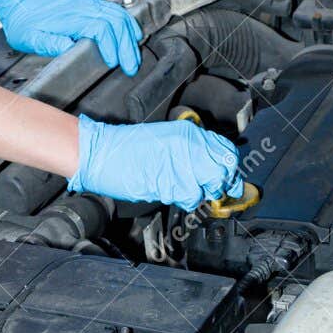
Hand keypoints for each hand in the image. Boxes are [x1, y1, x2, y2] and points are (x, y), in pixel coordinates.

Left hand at [0, 0, 141, 75]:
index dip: (110, 45)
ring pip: (119, 15)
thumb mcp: (31, 39)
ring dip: (130, 36)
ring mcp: (89, 3)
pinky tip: (133, 36)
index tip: (113, 62)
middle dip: (126, 45)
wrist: (23, 6)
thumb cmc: (26, 25)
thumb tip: (67, 46)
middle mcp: (82, 7)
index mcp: (69, 17)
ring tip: (134, 57)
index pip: (99, 27)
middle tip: (131, 67)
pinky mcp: (91, 4)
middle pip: (115, 21)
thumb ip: (49, 43)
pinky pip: (116, 11)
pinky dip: (127, 24)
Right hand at [67, 114, 248, 210]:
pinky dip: (183, 200)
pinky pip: (189, 198)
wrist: (102, 153)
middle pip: (223, 172)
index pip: (227, 151)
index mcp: (190, 132)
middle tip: (210, 190)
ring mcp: (181, 164)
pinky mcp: (171, 182)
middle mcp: (190, 146)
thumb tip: (212, 167)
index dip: (230, 168)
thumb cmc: (128, 148)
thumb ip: (191, 150)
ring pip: (208, 188)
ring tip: (182, 190)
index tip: (229, 179)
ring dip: (198, 194)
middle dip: (219, 185)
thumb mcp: (167, 139)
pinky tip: (171, 192)